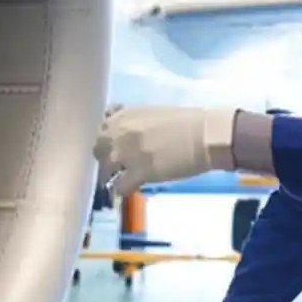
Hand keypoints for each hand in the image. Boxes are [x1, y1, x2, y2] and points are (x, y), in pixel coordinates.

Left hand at [94, 105, 237, 194]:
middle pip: (98, 150)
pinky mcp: (138, 173)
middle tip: (121, 165)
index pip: (100, 129)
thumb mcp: (151, 113)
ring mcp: (126, 154)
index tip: (117, 147)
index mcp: (123, 115)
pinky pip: (120, 187)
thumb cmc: (185, 121)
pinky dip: (126, 189)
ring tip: (129, 178)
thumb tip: (125, 131)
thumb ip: (132, 122)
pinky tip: (136, 186)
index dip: (108, 140)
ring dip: (115, 175)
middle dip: (107, 158)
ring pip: (105, 171)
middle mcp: (119, 133)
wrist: (203, 134)